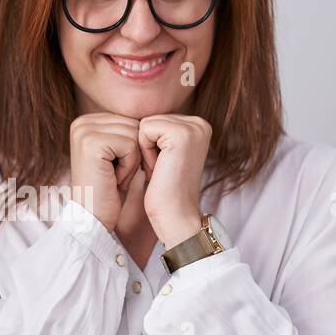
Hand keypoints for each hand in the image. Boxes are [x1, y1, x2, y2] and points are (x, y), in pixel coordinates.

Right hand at [69, 112, 143, 231]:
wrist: (93, 218)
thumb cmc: (108, 188)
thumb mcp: (116, 154)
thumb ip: (125, 131)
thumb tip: (153, 118)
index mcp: (86, 120)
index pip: (130, 121)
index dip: (133, 147)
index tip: (115, 168)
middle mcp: (82, 122)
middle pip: (133, 125)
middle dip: (133, 153)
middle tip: (115, 175)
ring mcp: (84, 131)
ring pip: (135, 134)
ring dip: (132, 161)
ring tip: (114, 177)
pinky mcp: (92, 143)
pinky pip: (131, 145)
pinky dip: (129, 166)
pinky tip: (114, 179)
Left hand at [139, 114, 211, 247]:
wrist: (175, 216)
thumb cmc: (165, 191)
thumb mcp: (163, 154)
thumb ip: (159, 133)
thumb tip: (136, 119)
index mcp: (197, 126)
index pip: (155, 120)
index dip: (149, 145)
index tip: (161, 167)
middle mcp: (199, 123)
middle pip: (150, 119)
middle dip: (146, 147)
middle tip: (160, 170)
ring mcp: (193, 127)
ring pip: (146, 124)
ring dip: (145, 150)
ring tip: (159, 170)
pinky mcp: (181, 134)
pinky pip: (144, 130)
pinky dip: (145, 152)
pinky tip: (158, 169)